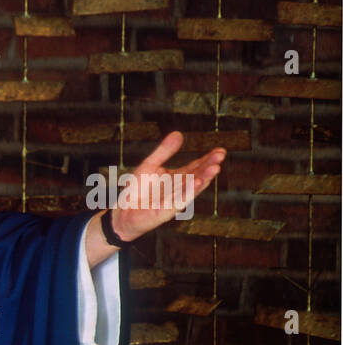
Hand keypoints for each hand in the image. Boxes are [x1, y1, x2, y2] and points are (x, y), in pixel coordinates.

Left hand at [110, 130, 226, 241]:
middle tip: (221, 156)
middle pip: (197, 176)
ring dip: (203, 179)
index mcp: (178, 178)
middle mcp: (179, 190)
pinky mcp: (165, 211)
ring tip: (215, 168)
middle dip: (209, 166)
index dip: (208, 159)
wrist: (123, 212)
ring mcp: (174, 201)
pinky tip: (197, 182)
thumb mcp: (150, 165)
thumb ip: (164, 151)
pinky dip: (188, 192)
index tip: (220, 151)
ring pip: (191, 189)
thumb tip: (178, 132)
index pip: (196, 167)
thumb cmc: (137, 190)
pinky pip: (178, 201)